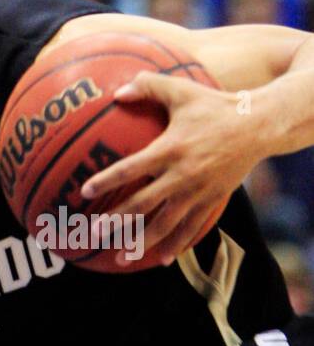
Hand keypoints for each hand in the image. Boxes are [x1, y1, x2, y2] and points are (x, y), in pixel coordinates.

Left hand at [79, 72, 255, 264]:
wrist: (258, 126)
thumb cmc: (215, 105)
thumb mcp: (181, 89)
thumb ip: (148, 86)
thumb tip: (117, 92)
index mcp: (170, 149)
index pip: (131, 168)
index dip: (107, 180)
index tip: (85, 191)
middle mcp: (182, 175)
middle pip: (143, 204)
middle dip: (116, 221)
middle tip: (93, 234)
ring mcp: (199, 191)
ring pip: (166, 224)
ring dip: (142, 243)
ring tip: (121, 258)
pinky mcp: (214, 200)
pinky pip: (193, 228)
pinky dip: (177, 245)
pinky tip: (163, 259)